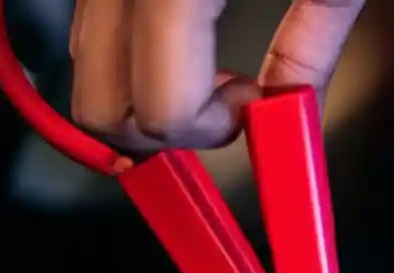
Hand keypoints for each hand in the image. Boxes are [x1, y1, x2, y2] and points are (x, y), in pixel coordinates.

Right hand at [69, 0, 364, 151]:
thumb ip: (309, 48)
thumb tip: (293, 117)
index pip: (162, 105)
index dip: (211, 131)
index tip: (251, 113)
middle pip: (98, 101)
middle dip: (166, 126)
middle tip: (231, 106)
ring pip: (84, 62)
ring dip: (143, 87)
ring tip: (213, 62)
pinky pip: (86, 21)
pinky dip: (127, 48)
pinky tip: (183, 32)